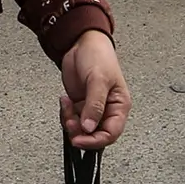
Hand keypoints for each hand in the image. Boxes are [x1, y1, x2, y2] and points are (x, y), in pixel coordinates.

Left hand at [58, 30, 129, 149]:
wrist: (82, 42)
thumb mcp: (98, 80)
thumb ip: (95, 105)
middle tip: (69, 121)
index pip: (111, 134)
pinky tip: (65, 100)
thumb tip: (89, 128)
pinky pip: (72, 118)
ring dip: (70, 121)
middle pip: (95, 134)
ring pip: (81, 128)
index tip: (79, 140)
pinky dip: (65, 113)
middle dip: (80, 132)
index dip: (95, 141)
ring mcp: (92, 108)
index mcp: (119, 106)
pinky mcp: (80, 104)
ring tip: (67, 105)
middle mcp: (107, 110)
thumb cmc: (98, 56)